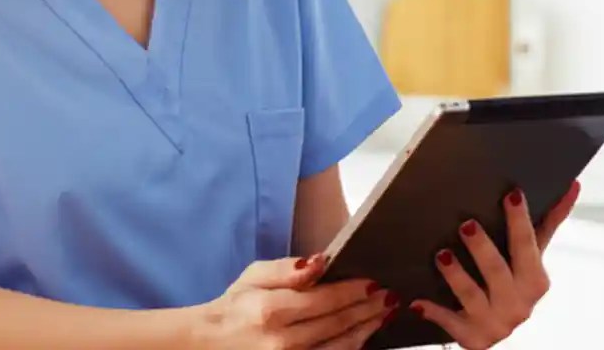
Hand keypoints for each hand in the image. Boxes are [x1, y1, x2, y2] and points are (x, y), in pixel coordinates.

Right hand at [190, 255, 397, 349]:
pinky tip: (363, 336)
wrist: (211, 344)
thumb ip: (288, 269)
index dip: (355, 290)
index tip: (376, 282)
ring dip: (367, 330)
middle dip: (369, 309)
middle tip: (391, 297)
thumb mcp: (254, 276)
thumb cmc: (236, 306)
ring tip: (385, 314)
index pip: (326, 299)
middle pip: (338, 324)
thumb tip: (321, 261)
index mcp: (272, 311)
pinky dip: (350, 348)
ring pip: (340, 348)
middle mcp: (283, 342)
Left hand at [409, 181, 581, 348]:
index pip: (527, 246)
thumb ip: (549, 223)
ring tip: (442, 254)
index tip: (511, 194)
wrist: (497, 329)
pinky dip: (434, 313)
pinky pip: (450, 323)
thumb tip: (572, 186)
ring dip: (456, 276)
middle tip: (467, 224)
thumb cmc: (515, 283)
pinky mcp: (471, 337)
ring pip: (472, 296)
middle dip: (483, 248)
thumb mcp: (532, 257)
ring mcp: (495, 323)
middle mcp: (518, 305)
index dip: (519, 221)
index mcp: (536, 281)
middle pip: (498, 272)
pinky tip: (418, 302)